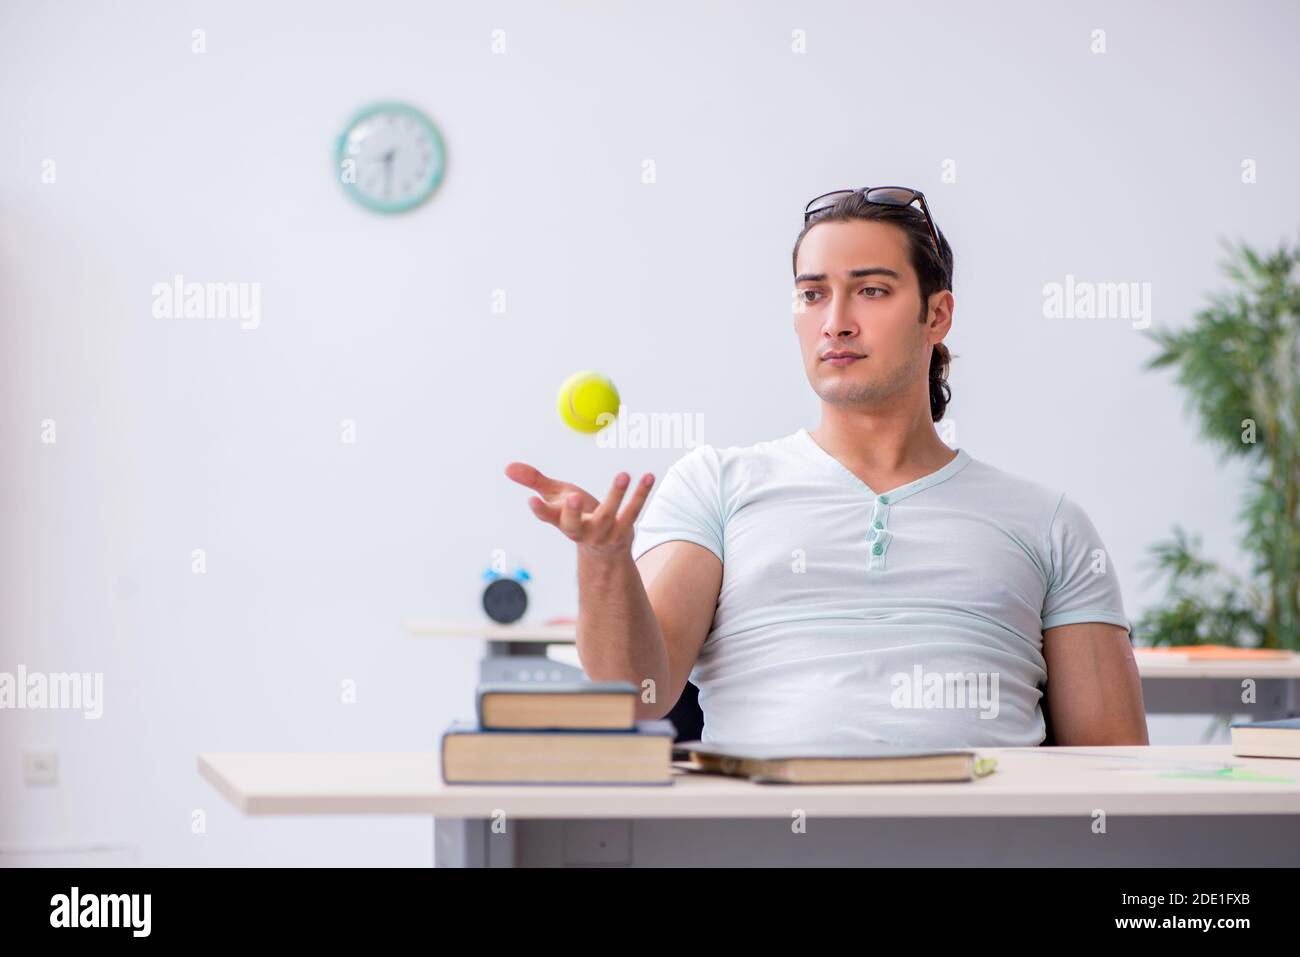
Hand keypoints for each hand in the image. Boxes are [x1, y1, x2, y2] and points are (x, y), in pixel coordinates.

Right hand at [505, 462, 654, 554]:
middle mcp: (581, 531)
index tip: (532, 500)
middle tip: (573, 497)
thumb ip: (534, 481)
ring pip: (610, 515)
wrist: (604, 548)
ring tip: (623, 475)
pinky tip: (648, 476)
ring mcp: (604, 533)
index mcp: (562, 522)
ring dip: (617, 495)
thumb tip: (508, 467)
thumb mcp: (555, 496)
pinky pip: (634, 511)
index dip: (540, 510)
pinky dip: (642, 494)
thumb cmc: (577, 515)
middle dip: (573, 512)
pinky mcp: (624, 531)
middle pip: (574, 524)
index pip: (547, 517)